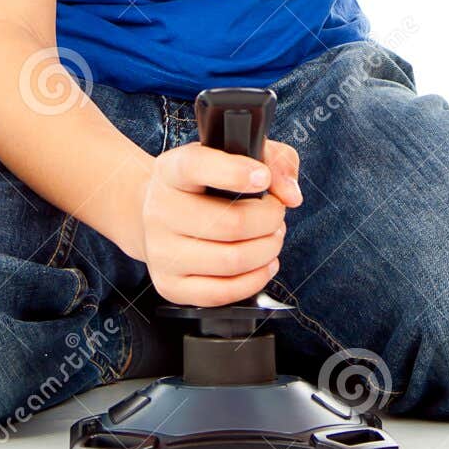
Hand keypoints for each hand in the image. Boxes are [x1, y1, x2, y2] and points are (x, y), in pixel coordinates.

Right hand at [138, 137, 301, 307]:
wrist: (157, 216)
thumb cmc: (204, 186)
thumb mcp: (235, 155)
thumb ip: (273, 161)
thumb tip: (290, 195)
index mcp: (172, 170)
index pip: (196, 167)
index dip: (235, 172)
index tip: (262, 177)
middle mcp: (160, 210)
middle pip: (231, 223)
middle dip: (270, 220)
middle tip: (276, 214)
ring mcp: (161, 252)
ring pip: (232, 260)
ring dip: (267, 249)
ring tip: (271, 237)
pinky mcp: (170, 285)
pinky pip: (223, 292)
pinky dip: (255, 279)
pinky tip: (263, 263)